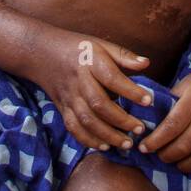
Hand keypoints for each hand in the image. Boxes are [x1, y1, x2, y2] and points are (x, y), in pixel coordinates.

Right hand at [32, 32, 153, 150]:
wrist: (41, 52)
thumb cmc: (78, 48)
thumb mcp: (100, 44)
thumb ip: (123, 55)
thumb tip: (146, 63)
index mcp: (90, 62)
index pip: (112, 78)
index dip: (130, 91)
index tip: (148, 101)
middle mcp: (78, 81)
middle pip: (99, 104)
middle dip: (121, 120)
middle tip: (140, 129)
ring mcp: (69, 97)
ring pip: (86, 120)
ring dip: (107, 134)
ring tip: (127, 143)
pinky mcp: (62, 108)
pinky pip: (73, 128)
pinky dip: (88, 140)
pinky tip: (104, 146)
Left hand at [139, 56, 190, 179]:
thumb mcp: (186, 84)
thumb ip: (169, 103)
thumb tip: (148, 121)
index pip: (172, 126)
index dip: (155, 141)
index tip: (143, 147)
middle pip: (184, 146)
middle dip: (167, 155)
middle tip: (159, 155)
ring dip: (183, 166)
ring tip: (175, 162)